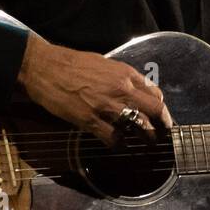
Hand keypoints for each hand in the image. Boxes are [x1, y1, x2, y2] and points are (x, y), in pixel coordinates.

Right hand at [16, 32, 173, 144]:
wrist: (46, 68)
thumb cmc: (74, 64)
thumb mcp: (105, 64)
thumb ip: (123, 78)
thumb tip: (137, 91)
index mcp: (126, 74)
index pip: (156, 95)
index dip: (162, 110)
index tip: (162, 119)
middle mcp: (121, 90)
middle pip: (155, 112)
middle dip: (162, 127)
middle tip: (162, 137)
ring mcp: (107, 106)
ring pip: (139, 127)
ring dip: (145, 138)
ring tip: (145, 144)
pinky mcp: (90, 121)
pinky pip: (114, 138)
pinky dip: (119, 144)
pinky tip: (118, 144)